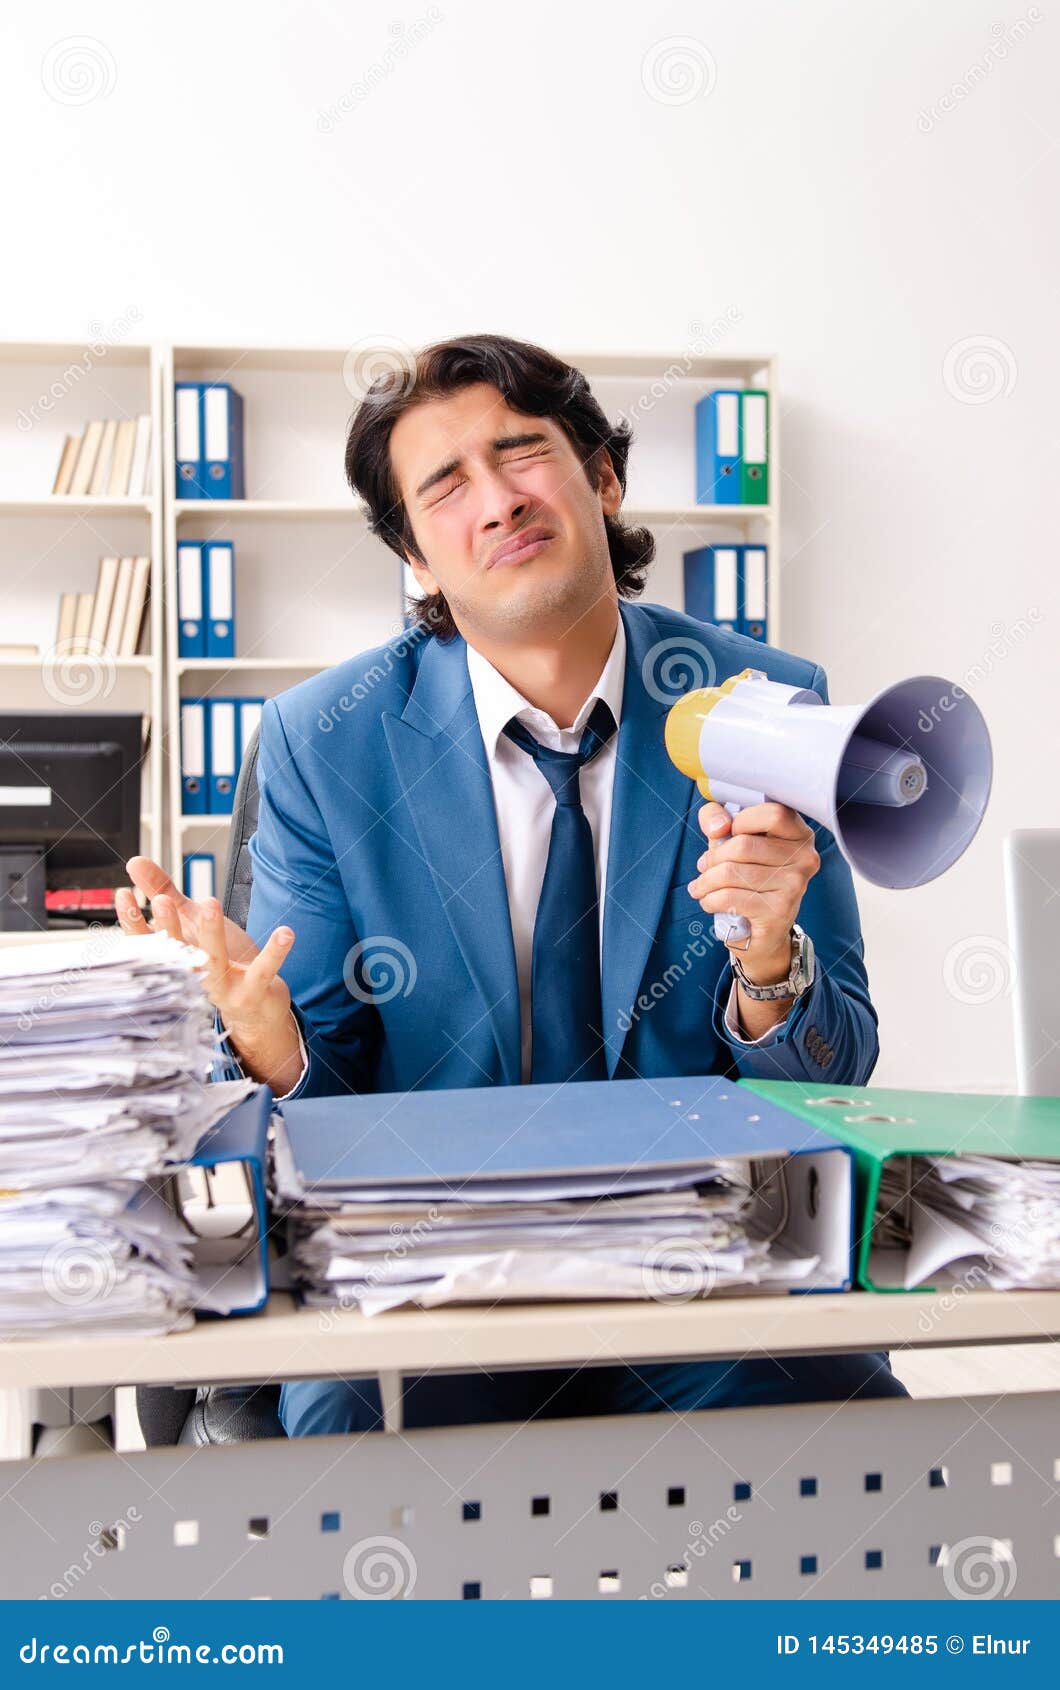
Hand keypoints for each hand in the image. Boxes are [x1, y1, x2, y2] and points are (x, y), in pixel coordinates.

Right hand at [116, 856, 301, 1086]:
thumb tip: (134, 862)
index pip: (147, 943)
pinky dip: (275, 952)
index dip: (133, 921)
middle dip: (169, 927)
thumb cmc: (217, 961)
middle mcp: (193, 977)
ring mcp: (223, 988)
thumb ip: (164, 892)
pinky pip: (264, 971)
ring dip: (211, 935)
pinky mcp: (253, 992)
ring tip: (210, 904)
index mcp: (175, 960)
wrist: (254, 1011)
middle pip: (177, 953)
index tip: (123, 894)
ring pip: (214, 961)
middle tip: (161, 901)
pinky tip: (285, 932)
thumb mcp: (190, 925)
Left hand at [686, 801, 819, 984]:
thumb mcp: (731, 841)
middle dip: (714, 857)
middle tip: (705, 867)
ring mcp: (795, 886)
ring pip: (731, 872)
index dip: (742, 820)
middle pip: (743, 845)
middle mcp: (805, 858)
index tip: (729, 833)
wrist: (763, 933)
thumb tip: (718, 827)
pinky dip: (709, 900)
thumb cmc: (747, 879)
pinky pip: (729, 897)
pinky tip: (709, 902)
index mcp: (799, 834)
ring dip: (706, 881)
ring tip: (702, 886)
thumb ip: (718, 818)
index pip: (774, 813)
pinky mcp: (779, 911)